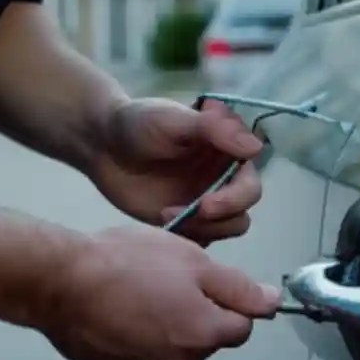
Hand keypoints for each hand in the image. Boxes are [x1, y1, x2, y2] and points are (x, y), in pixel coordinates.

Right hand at [31, 224, 280, 359]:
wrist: (59, 282)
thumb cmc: (128, 263)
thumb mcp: (193, 261)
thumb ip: (237, 287)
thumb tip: (272, 303)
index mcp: (203, 334)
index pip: (242, 327)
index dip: (232, 301)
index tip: (208, 279)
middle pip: (208, 337)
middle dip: (199, 310)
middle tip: (169, 276)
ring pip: (175, 344)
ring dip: (168, 321)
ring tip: (139, 288)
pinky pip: (142, 350)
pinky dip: (139, 331)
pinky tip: (118, 306)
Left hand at [89, 97, 263, 244]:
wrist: (102, 144)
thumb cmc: (140, 122)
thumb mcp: (176, 119)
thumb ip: (215, 130)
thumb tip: (257, 147)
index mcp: (228, 155)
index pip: (250, 185)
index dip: (236, 199)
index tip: (206, 204)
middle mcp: (223, 181)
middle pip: (241, 213)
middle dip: (219, 218)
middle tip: (186, 213)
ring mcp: (204, 203)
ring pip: (223, 230)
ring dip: (201, 229)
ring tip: (166, 214)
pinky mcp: (185, 221)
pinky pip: (200, 240)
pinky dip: (187, 239)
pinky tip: (162, 223)